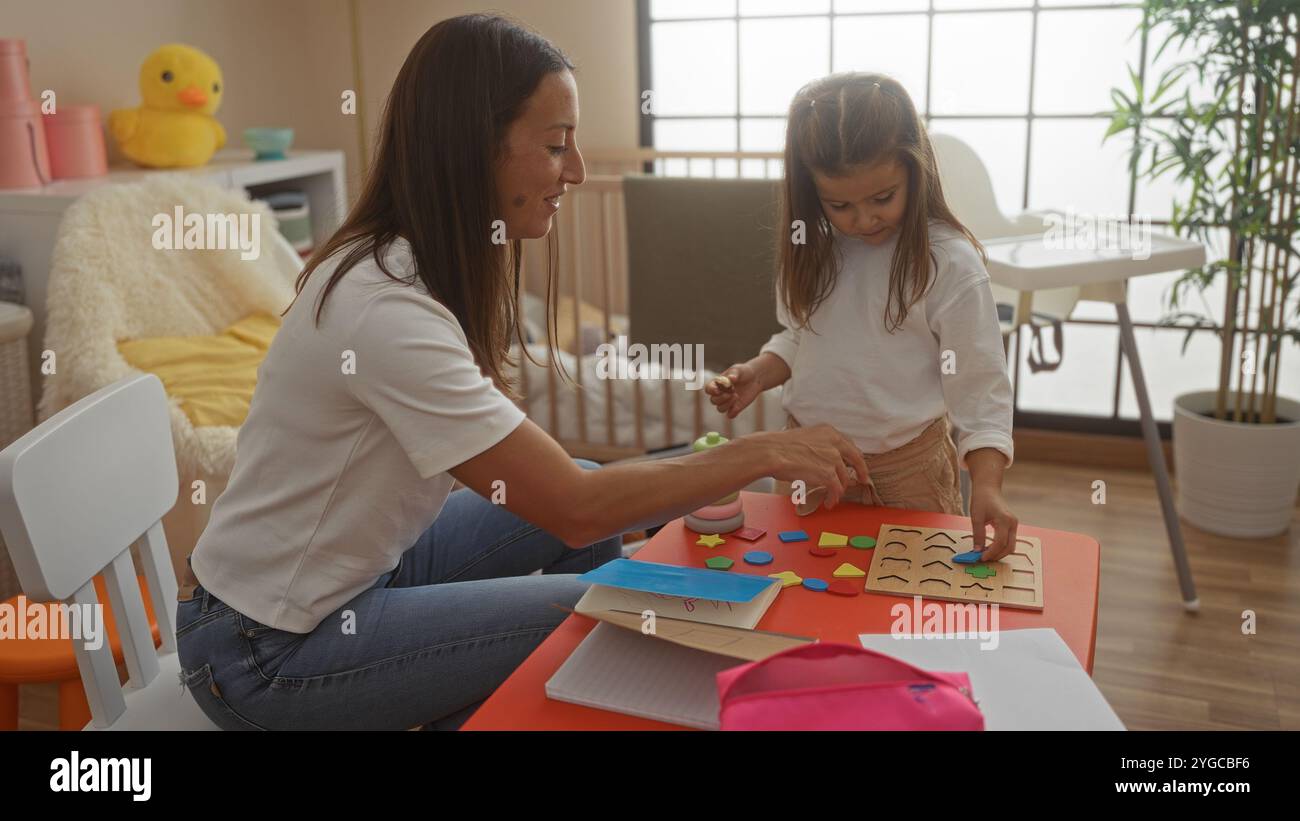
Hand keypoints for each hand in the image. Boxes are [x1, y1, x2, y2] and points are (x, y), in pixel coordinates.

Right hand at [705, 364, 762, 418]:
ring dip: (727, 404)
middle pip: (713, 400)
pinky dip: (733, 412)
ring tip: (736, 396)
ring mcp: (727, 402)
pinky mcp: (735, 408)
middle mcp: (720, 394)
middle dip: (721, 398)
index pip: (708, 389)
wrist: (755, 378)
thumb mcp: (739, 370)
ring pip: (720, 409)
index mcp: (717, 384)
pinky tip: (738, 405)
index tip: (718, 390)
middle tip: (732, 392)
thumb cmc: (743, 372)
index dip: (711, 391)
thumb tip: (731, 379)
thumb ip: (734, 374)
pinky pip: (730, 415)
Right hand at [751, 424, 869, 509]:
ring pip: (844, 478)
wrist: (771, 452)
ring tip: (833, 497)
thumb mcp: (805, 437)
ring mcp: (833, 459)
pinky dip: (833, 497)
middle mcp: (835, 443)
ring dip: (839, 489)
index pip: (850, 445)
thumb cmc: (780, 446)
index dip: (854, 457)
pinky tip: (829, 501)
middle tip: (862, 480)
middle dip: (860, 471)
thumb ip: (820, 445)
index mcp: (829, 431)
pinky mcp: (828, 474)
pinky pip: (836, 489)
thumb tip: (825, 459)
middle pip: (856, 459)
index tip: (857, 464)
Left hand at [969, 484, 1017, 561]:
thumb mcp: (976, 517)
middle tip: (983, 558)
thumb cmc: (981, 499)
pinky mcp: (1012, 525)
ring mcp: (1014, 524)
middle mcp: (1012, 523)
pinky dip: (1001, 546)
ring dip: (1000, 552)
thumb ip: (978, 535)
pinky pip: (1009, 540)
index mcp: (1005, 520)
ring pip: (1011, 545)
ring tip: (985, 554)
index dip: (991, 552)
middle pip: (1009, 547)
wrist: (988, 488)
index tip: (981, 557)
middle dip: (997, 555)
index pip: (1000, 543)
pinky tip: (990, 547)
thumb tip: (977, 551)